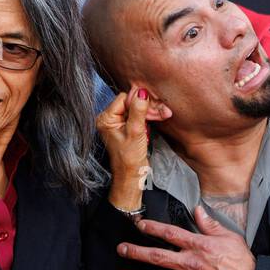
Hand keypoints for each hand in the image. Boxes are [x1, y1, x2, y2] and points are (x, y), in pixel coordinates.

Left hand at [96, 86, 170, 210]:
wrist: (131, 177)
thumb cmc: (129, 159)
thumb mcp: (136, 133)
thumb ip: (138, 111)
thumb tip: (141, 92)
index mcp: (106, 119)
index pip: (124, 98)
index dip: (140, 102)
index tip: (154, 109)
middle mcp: (109, 119)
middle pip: (131, 102)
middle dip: (148, 107)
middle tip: (163, 111)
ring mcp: (118, 123)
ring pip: (137, 108)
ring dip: (151, 111)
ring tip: (163, 115)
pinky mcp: (126, 127)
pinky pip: (138, 115)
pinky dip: (149, 117)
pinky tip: (157, 118)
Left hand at [117, 205, 255, 269]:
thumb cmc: (243, 264)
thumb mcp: (229, 237)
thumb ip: (210, 224)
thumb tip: (198, 210)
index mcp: (198, 246)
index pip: (169, 233)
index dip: (151, 228)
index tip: (138, 225)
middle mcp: (190, 263)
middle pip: (156, 256)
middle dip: (135, 252)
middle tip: (121, 249)